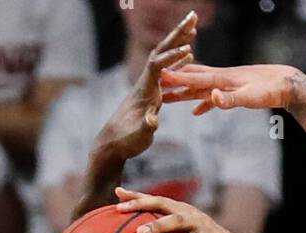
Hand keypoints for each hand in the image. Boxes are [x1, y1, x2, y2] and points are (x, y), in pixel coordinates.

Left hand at [98, 13, 197, 162]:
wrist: (113, 143)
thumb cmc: (126, 140)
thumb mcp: (139, 135)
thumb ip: (147, 126)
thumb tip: (153, 120)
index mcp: (145, 89)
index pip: (158, 66)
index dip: (172, 58)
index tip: (188, 50)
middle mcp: (147, 81)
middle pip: (162, 51)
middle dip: (177, 34)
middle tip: (192, 16)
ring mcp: (149, 85)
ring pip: (165, 56)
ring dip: (179, 41)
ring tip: (193, 27)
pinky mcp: (153, 91)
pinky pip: (168, 70)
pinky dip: (179, 60)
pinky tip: (189, 55)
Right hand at [115, 188, 241, 232]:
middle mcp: (197, 219)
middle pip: (177, 218)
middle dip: (159, 225)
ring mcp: (186, 209)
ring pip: (163, 203)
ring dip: (141, 203)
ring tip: (120, 208)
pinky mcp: (177, 205)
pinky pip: (155, 200)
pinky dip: (137, 196)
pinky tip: (118, 194)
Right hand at [159, 62, 301, 115]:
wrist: (286, 83)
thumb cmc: (269, 90)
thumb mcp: (250, 98)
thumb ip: (229, 99)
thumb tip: (212, 98)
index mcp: (222, 79)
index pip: (194, 78)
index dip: (176, 78)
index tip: (159, 76)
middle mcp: (221, 79)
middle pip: (192, 80)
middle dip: (174, 83)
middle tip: (154, 85)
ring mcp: (226, 85)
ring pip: (199, 88)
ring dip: (183, 92)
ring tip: (168, 98)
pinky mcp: (232, 92)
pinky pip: (212, 98)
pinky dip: (202, 103)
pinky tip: (196, 111)